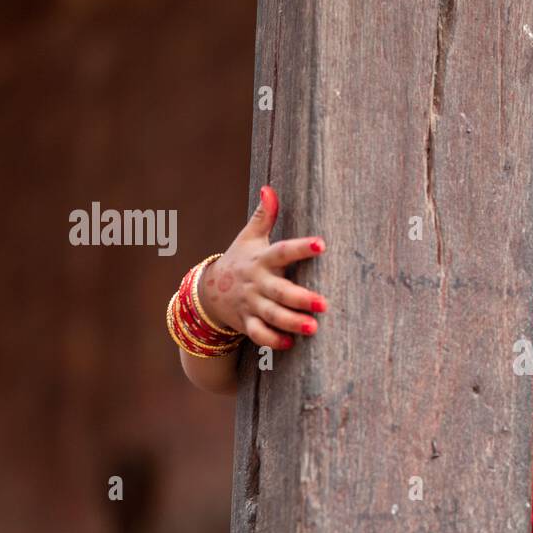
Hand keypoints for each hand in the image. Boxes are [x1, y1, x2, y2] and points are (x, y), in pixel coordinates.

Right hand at [196, 185, 327, 350]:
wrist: (208, 292)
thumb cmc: (240, 260)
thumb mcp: (249, 238)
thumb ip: (263, 216)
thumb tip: (269, 188)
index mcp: (261, 260)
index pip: (282, 251)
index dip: (300, 248)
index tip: (321, 244)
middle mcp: (257, 283)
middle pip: (279, 291)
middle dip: (301, 299)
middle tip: (324, 304)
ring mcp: (251, 304)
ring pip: (272, 316)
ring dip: (292, 323)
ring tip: (314, 328)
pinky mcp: (247, 323)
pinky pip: (259, 335)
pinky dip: (272, 341)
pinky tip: (291, 344)